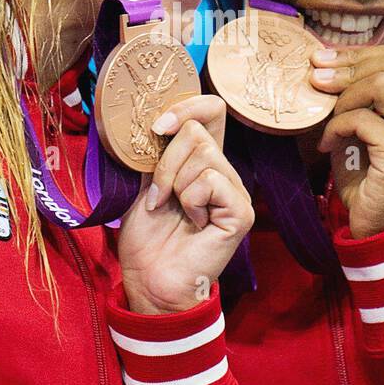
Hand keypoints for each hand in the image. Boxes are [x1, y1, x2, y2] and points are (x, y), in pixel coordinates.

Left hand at [117, 94, 254, 314]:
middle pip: (197, 130)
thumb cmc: (146, 236)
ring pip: (202, 154)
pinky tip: (194, 224)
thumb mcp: (143, 182)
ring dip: (174, 185)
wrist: (149, 279)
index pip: (211, 110)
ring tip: (175, 212)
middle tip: (158, 196)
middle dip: (165, 162)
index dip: (187, 105)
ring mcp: (235, 191)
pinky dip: (190, 201)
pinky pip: (210, 181)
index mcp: (202, 160)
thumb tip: (152, 117)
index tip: (156, 127)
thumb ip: (154, 151)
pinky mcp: (241, 211)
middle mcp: (223, 171)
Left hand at [310, 44, 383, 239]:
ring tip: (328, 120)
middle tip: (317, 79)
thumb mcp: (365, 128)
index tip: (323, 59)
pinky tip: (327, 145)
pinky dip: (337, 127)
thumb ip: (357, 97)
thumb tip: (324, 62)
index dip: (357, 54)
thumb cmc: (370, 176)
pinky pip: (363, 120)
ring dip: (344, 99)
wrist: (383, 228)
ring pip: (380, 85)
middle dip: (347, 66)